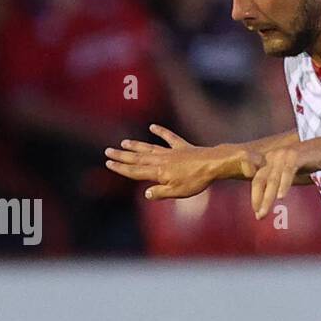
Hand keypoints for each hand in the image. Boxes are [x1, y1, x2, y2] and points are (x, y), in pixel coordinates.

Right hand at [105, 126, 259, 199]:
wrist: (213, 164)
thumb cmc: (196, 181)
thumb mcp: (177, 192)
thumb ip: (160, 193)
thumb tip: (146, 194)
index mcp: (158, 172)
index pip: (135, 171)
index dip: (121, 168)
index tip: (108, 163)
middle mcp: (161, 160)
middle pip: (137, 158)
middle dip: (122, 155)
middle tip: (108, 151)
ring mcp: (171, 152)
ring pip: (149, 147)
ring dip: (135, 145)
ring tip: (123, 142)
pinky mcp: (182, 146)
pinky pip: (169, 137)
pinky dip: (160, 131)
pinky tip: (152, 127)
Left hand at [251, 136, 320, 218]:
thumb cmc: (307, 162)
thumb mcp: (289, 171)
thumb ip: (279, 180)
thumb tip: (272, 197)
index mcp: (269, 161)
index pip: (258, 180)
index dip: (255, 196)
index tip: (256, 211)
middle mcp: (273, 157)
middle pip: (260, 180)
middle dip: (258, 199)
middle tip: (259, 216)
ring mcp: (283, 155)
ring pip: (272, 179)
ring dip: (268, 197)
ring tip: (264, 211)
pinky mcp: (295, 156)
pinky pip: (287, 172)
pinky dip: (283, 185)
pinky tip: (281, 197)